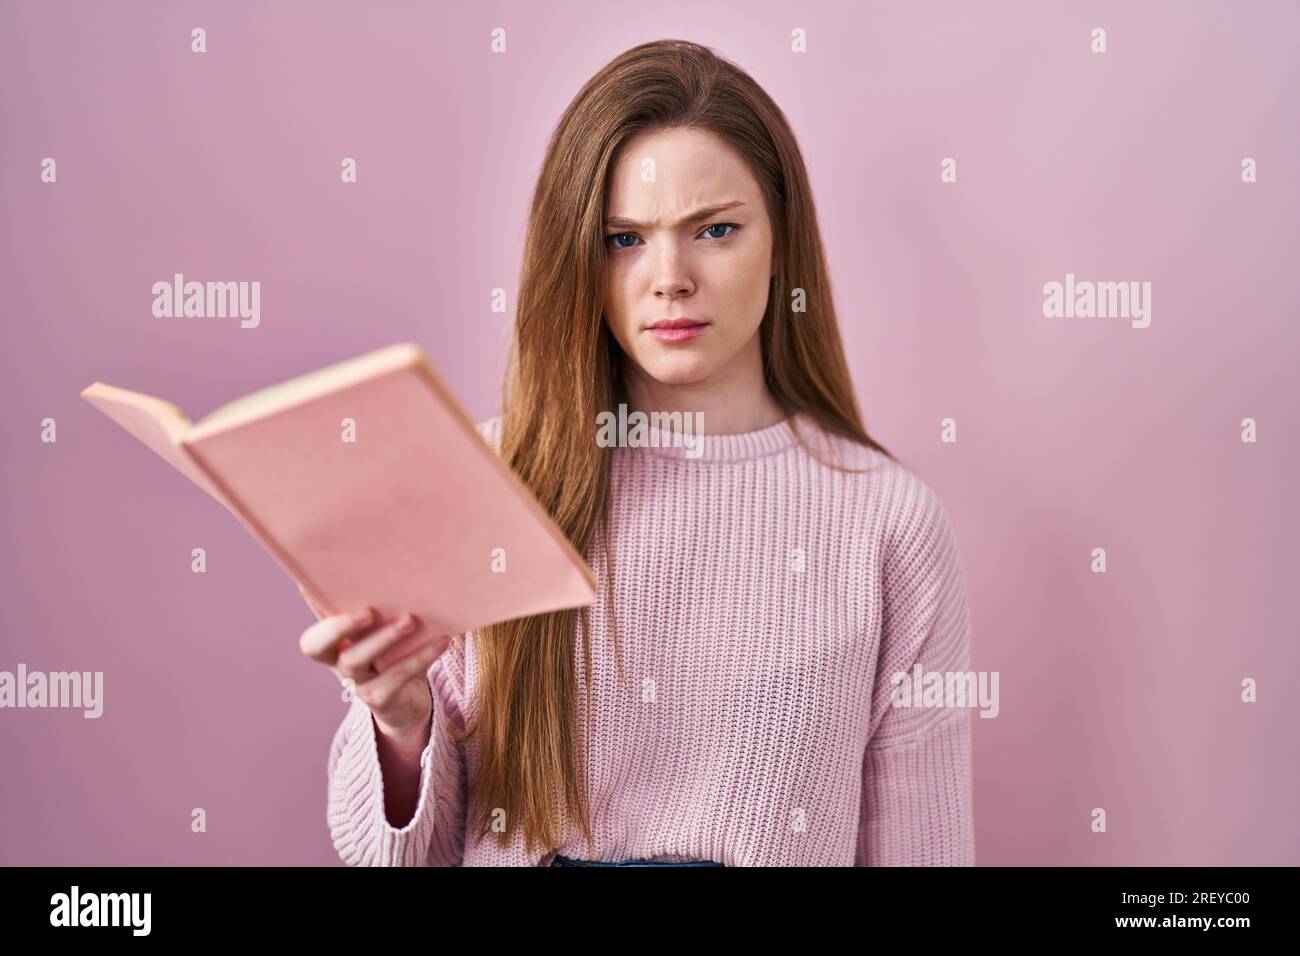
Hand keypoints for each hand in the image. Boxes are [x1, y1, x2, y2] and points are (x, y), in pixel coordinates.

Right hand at [297, 585, 450, 736]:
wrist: (408, 702)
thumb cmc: (396, 654)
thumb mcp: (387, 629)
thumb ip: (387, 606)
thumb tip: (408, 566)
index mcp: (334, 639)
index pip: (314, 614)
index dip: (308, 599)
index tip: (308, 577)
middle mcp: (337, 659)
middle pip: (316, 645)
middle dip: (338, 625)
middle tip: (367, 610)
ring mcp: (355, 682)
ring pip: (355, 659)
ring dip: (384, 637)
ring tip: (410, 620)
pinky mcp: (379, 698)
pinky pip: (395, 678)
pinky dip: (419, 657)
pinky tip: (441, 641)